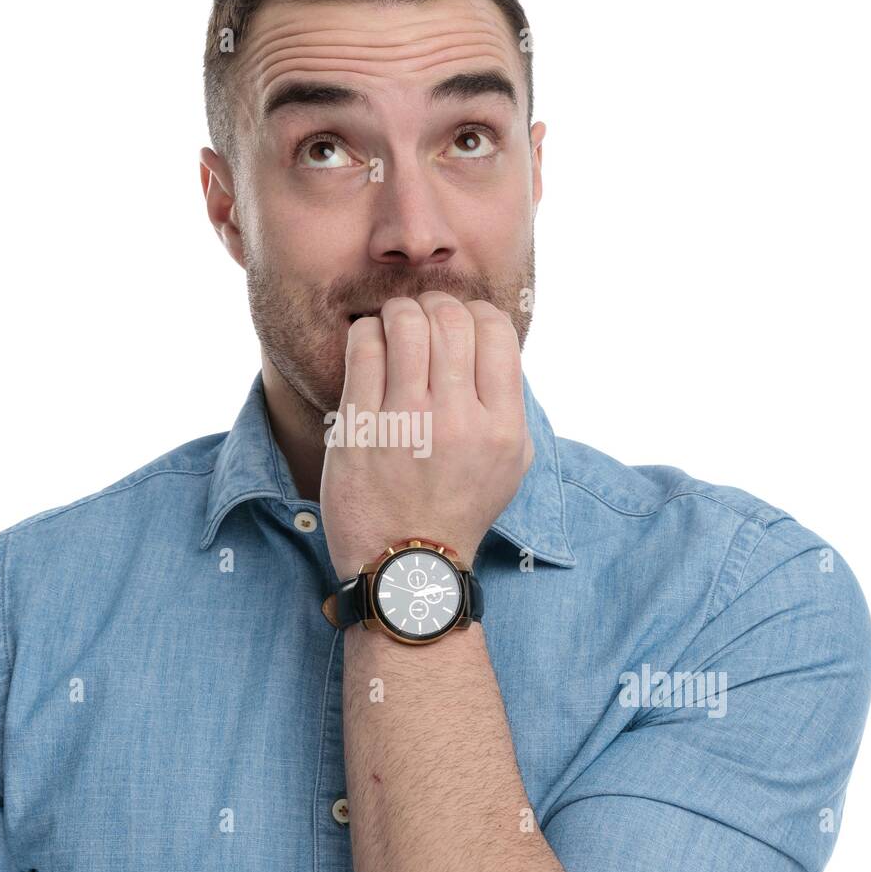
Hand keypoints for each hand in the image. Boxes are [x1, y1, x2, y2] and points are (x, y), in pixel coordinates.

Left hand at [319, 291, 533, 580]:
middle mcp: (458, 421)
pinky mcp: (360, 428)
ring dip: (398, 313)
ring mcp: (406, 424)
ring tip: (393, 327)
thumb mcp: (510, 463)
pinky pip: (364, 348)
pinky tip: (367, 345)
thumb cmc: (459, 508)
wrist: (407, 565)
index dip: (474, 313)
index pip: (494, 329)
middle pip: (450, 318)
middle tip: (421, 319)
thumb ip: (510, 403)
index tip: (458, 325)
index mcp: (501, 427)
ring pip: (405, 323)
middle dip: (433, 306)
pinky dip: (366, 333)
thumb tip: (492, 343)